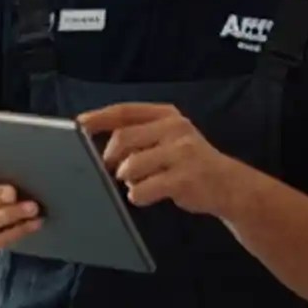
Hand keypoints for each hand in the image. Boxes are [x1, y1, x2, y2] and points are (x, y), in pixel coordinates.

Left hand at [78, 103, 245, 216]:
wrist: (230, 186)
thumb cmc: (190, 163)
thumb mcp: (170, 137)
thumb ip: (140, 134)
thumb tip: (95, 137)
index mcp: (168, 115)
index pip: (125, 111)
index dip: (98, 117)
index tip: (78, 125)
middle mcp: (175, 129)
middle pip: (123, 138)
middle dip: (110, 157)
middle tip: (110, 169)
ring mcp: (182, 153)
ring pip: (130, 166)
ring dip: (126, 179)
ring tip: (136, 183)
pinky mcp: (184, 178)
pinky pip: (143, 189)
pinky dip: (138, 195)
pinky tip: (146, 195)